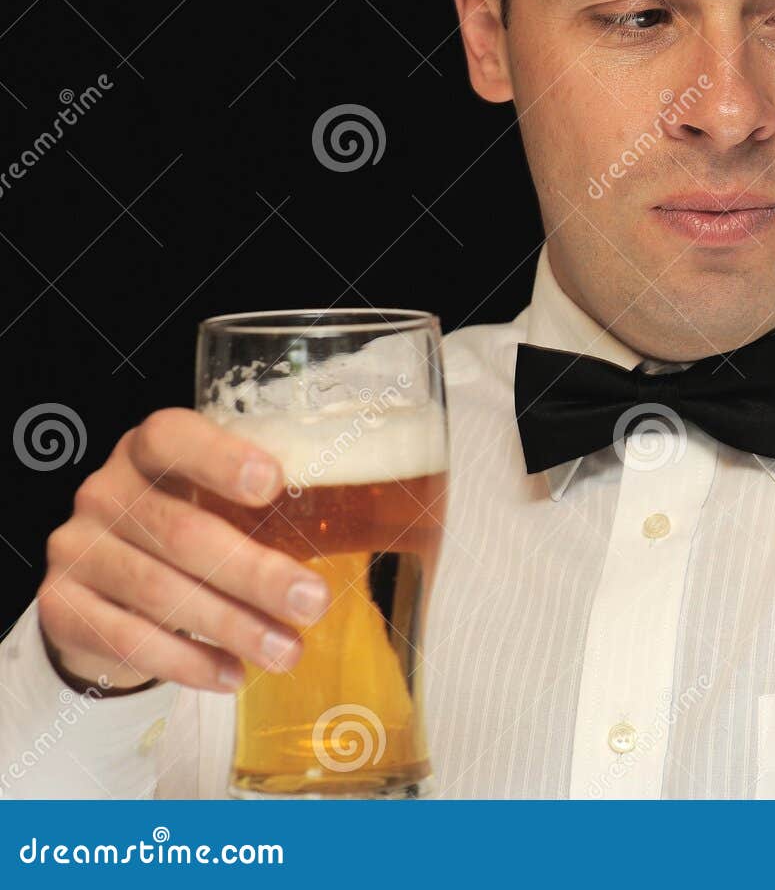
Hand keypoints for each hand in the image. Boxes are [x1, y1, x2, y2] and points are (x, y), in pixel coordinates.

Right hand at [37, 408, 330, 692]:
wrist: (105, 587)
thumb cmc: (188, 528)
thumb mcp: (218, 502)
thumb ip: (268, 504)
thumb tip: (374, 520)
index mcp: (149, 449)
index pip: (173, 438)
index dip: (220, 458)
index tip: (274, 483)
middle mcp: (106, 492)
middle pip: (182, 532)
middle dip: (255, 572)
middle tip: (313, 600)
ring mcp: (78, 548)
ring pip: (160, 592)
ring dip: (233, 627)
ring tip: (288, 651)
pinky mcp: (61, 606)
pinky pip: (129, 639)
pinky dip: (189, 662)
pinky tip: (233, 675)